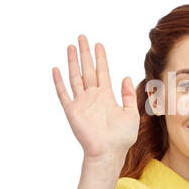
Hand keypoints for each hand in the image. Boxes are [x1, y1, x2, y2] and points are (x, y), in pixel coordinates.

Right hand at [52, 35, 138, 161]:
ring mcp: (82, 102)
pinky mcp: (72, 110)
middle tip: (82, 37)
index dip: (101, 58)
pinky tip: (56, 69)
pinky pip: (64, 93)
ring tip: (71, 46)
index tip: (98, 44)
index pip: (103, 72)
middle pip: (88, 70)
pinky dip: (59, 81)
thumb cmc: (122, 137)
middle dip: (85, 54)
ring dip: (73, 62)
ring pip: (75, 77)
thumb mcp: (131, 114)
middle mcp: (93, 97)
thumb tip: (125, 77)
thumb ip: (128, 95)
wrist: (109, 152)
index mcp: (107, 96)